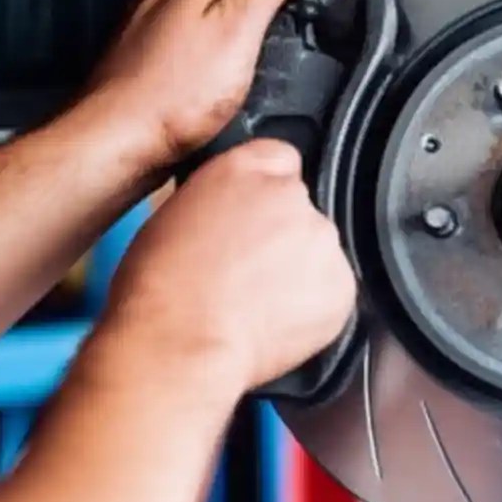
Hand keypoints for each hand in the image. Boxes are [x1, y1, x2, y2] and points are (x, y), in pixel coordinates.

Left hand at [80, 0, 314, 169]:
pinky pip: (191, 49)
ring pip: (210, 20)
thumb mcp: (240, 29)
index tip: (303, 13)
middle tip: (278, 50)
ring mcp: (150, 25)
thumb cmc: (174, 94)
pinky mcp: (145, 58)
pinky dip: (209, 63)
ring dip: (233, 41)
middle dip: (259, 15)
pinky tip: (215, 86)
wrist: (119, 143)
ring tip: (248, 72)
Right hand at [98, 140, 355, 396]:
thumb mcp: (174, 216)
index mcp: (245, 169)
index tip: (254, 214)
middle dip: (281, 236)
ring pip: (317, 251)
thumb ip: (220, 200)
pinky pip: (332, 290)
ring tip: (255, 302)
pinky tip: (275, 320)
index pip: (278, 158)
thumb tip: (235, 213)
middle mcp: (293, 196)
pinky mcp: (341, 285)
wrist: (182, 343)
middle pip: (300, 209)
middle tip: (245, 271)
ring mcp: (322, 241)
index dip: (264, 190)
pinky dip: (313, 306)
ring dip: (299, 270)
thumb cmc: (160, 289)